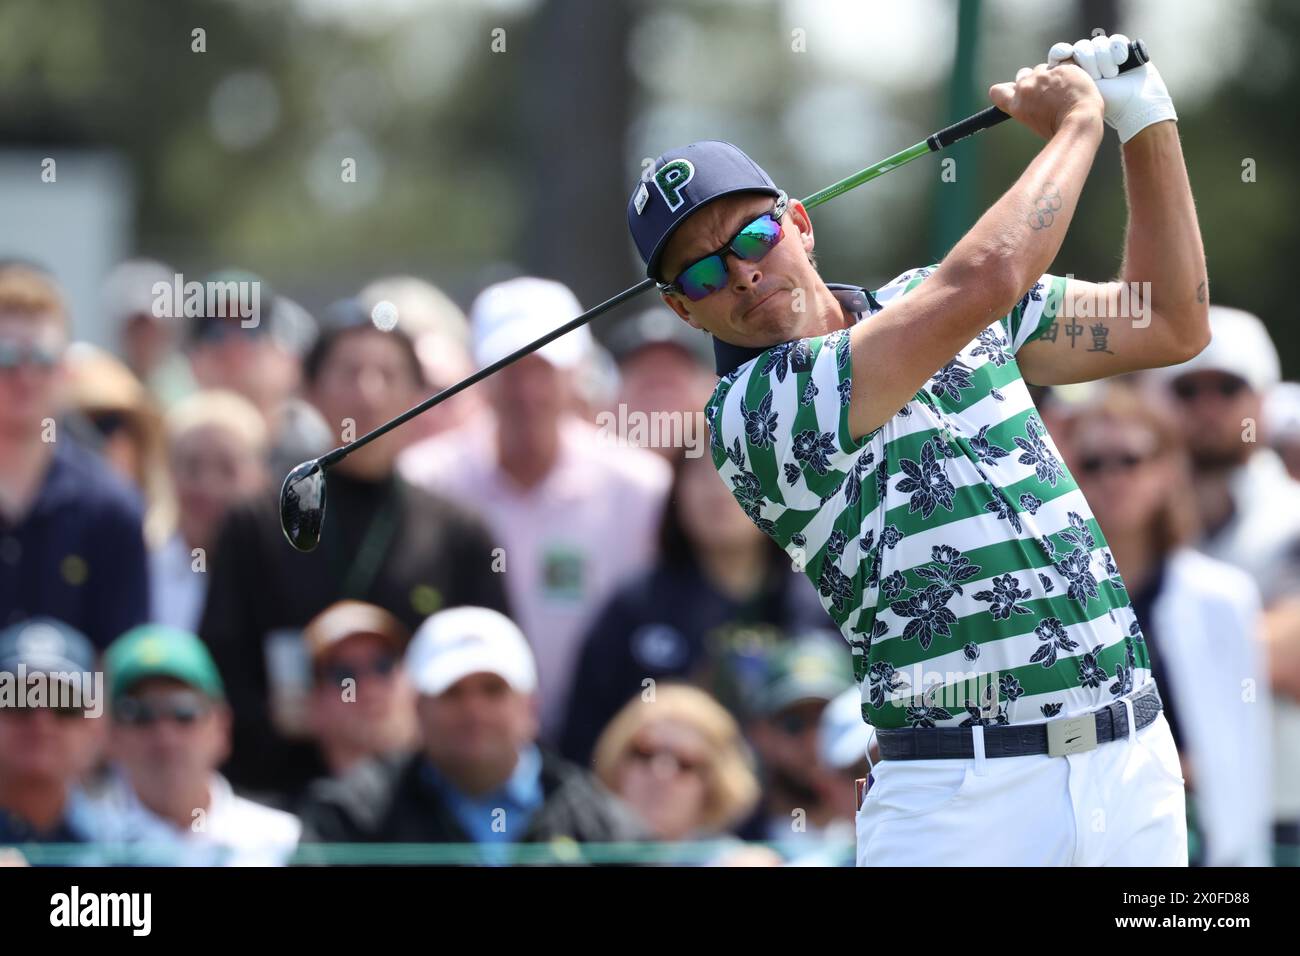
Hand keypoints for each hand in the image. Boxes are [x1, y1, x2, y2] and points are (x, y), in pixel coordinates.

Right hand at [989, 61, 1103, 139]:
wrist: (1079, 122)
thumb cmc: (1059, 128)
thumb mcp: (1035, 122)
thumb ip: (1028, 107)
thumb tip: (1032, 102)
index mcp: (1016, 105)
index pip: (997, 91)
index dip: (1006, 90)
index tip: (1016, 92)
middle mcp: (1026, 87)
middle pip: (1023, 74)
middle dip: (1033, 80)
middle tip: (1047, 92)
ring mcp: (1043, 76)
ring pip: (1043, 67)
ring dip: (1051, 75)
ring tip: (1065, 90)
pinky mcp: (1061, 68)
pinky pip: (1064, 64)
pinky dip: (1069, 72)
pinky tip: (1075, 85)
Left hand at [1047, 33, 1176, 142]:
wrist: (1132, 107)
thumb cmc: (1099, 107)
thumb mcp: (1073, 95)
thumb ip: (1057, 83)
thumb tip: (1040, 72)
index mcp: (1072, 72)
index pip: (1061, 52)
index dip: (1062, 51)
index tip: (1064, 55)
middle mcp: (1088, 62)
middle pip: (1081, 47)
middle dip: (1089, 61)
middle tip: (1096, 77)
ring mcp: (1105, 56)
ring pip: (1098, 43)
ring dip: (1104, 59)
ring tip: (1111, 76)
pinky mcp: (1123, 51)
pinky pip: (1116, 41)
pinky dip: (1118, 49)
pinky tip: (1121, 62)